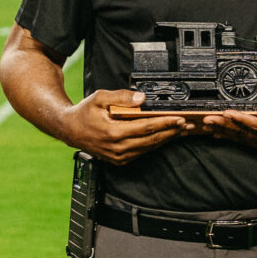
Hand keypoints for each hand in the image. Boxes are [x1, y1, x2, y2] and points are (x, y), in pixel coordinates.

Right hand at [65, 89, 197, 163]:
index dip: (165, 123)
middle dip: (171, 132)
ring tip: (181, 130)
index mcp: (113, 133)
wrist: (69, 129)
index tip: (179, 119)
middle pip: (151, 140)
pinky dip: (154, 144)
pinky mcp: (118, 160)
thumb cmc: (84, 113)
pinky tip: (165, 136)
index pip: (146, 128)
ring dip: (166, 139)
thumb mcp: (100, 98)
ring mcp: (118, 156)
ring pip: (148, 148)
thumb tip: (142, 98)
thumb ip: (122, 97)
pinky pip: (141, 152)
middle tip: (187, 125)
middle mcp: (117, 148)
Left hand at [205, 101, 256, 168]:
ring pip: (243, 138)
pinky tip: (219, 134)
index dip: (243, 120)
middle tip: (209, 118)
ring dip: (224, 131)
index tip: (229, 113)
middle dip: (226, 125)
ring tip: (208, 124)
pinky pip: (246, 142)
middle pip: (245, 133)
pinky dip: (231, 137)